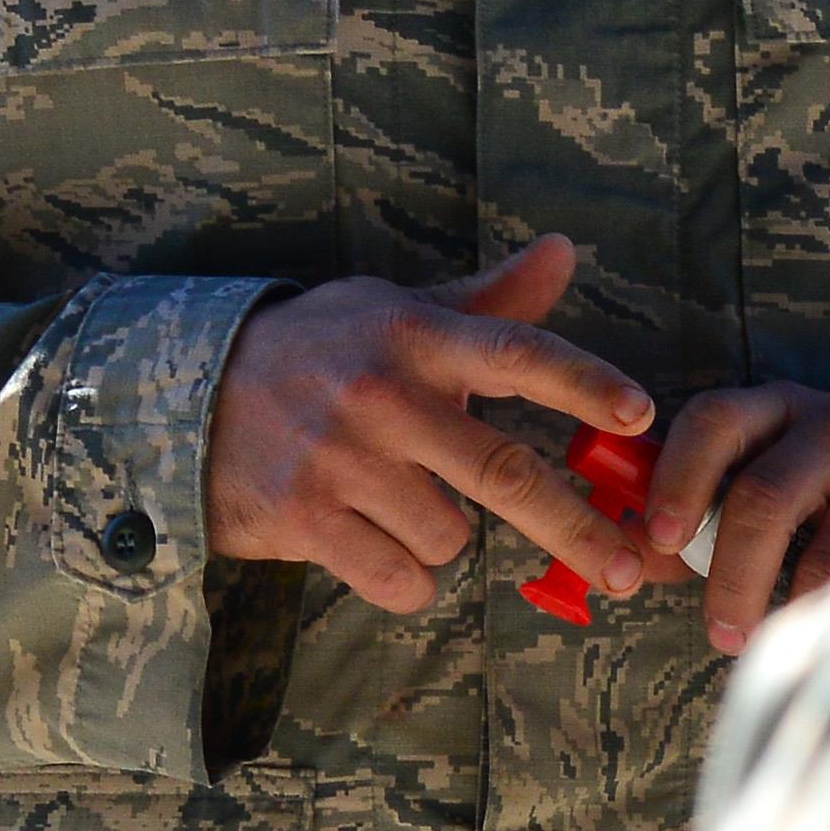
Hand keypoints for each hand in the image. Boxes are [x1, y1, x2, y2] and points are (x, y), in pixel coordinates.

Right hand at [205, 240, 669, 620]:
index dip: (584, 384)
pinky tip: (371, 541)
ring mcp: (342, 462)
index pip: (516, 355)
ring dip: (444, 536)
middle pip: (505, 472)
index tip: (641, 416)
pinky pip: (397, 578)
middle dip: (576, 529)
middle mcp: (383, 397)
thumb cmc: (318, 350)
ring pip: (449, 537)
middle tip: (626, 571)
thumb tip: (564, 252)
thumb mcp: (395, 309)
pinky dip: (403, 576)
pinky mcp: (305, 518)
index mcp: (415, 337)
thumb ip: (487, 299)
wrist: (188, 392)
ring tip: (400, 501)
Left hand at [639, 386, 829, 658]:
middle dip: (733, 574)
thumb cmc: (817, 489)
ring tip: (777, 648)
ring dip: (792, 611)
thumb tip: (627, 564)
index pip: (714, 422)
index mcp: (775, 407)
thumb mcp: (759, 481)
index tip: (660, 539)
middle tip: (720, 632)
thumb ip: (692, 523)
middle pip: (765, 496)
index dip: (678, 478)